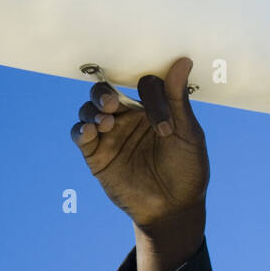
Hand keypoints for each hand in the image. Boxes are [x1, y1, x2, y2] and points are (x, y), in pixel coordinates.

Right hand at [70, 56, 208, 232]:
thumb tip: (183, 61)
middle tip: (114, 103)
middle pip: (106, 91)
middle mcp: (128, 118)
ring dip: (94, 109)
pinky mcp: (96, 155)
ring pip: (90, 110)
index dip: (152, 99)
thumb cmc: (187, 170)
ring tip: (106, 120)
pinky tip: (91, 130)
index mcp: (153, 109)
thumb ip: (178, 99)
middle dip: (105, 93)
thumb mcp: (188, 134)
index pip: (145, 86)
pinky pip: (81, 135)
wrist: (173, 209)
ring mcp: (110, 136)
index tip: (166, 129)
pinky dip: (81, 129)